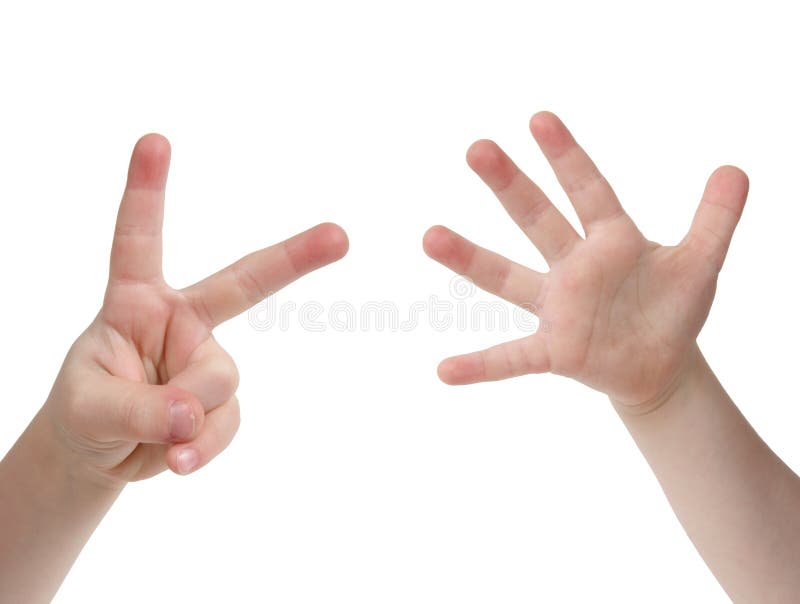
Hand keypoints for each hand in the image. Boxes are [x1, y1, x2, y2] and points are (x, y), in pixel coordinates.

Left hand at [44, 134, 347, 486]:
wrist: (102, 452)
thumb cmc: (85, 410)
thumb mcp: (87, 410)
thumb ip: (138, 409)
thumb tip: (192, 416)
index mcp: (137, 302)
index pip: (139, 240)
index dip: (146, 190)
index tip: (154, 138)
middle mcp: (181, 321)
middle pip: (244, 282)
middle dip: (294, 259)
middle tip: (340, 236)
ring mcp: (205, 360)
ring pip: (221, 380)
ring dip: (195, 416)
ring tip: (164, 442)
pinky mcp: (220, 401)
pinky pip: (228, 421)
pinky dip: (207, 446)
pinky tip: (181, 461)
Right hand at [423, 111, 747, 409]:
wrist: (661, 364)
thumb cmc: (672, 308)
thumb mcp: (700, 261)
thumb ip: (716, 218)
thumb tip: (735, 169)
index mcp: (611, 240)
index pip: (588, 190)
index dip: (567, 156)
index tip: (539, 118)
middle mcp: (574, 266)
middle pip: (537, 218)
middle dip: (510, 184)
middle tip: (477, 148)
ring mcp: (558, 308)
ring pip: (508, 278)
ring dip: (470, 259)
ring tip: (430, 237)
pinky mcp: (555, 350)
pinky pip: (512, 358)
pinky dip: (480, 365)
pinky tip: (445, 371)